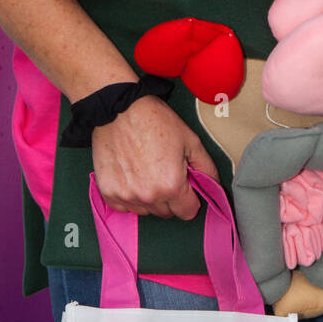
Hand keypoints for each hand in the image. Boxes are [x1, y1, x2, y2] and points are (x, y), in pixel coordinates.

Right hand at [91, 94, 219, 220]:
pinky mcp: (108, 192)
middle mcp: (148, 195)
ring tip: (145, 172)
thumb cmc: (154, 121)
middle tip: (164, 173)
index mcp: (172, 185)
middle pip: (166, 213)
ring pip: (145, 211)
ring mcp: (126, 196)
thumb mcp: (190, 140)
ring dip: (148, 198)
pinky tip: (131, 176)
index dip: (190, 199)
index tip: (185, 187)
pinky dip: (129, 196)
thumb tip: (213, 185)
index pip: (188, 213)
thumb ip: (206, 167)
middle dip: (169, 198)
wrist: (120, 108)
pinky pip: (124, 207)